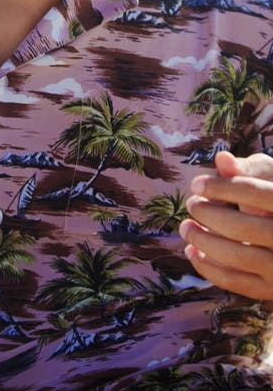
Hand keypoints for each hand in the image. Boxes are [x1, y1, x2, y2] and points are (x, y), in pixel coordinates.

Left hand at [180, 150, 272, 299]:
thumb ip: (247, 169)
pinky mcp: (272, 291)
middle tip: (191, 203)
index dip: (221, 187)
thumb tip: (222, 158)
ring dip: (202, 240)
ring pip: (236, 256)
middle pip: (243, 227)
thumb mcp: (269, 177)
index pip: (254, 193)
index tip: (196, 183)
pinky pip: (236, 282)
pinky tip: (191, 250)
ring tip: (185, 226)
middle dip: (209, 214)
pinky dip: (208, 267)